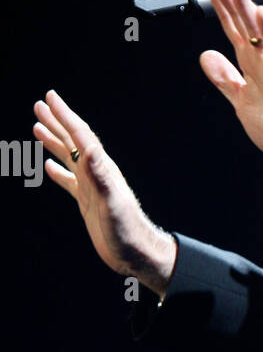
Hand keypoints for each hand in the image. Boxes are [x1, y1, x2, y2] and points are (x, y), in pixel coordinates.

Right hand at [33, 90, 176, 296]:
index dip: (64, 115)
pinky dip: (58, 171)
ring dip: (54, 141)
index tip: (50, 97)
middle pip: (73, 141)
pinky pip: (69, 181)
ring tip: (37, 127)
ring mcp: (91, 187)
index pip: (79, 135)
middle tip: (39, 105)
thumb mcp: (113, 202)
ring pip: (68, 157)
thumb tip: (89, 149)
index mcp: (101, 169)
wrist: (136, 253)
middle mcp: (96, 173)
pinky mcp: (88, 202)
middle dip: (56, 121)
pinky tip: (48, 166)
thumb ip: (102, 176)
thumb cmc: (128, 230)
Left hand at [198, 0, 262, 190]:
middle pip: (241, 21)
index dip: (219, 4)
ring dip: (246, 6)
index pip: (231, 26)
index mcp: (250, 63)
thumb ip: (225, 78)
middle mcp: (261, 59)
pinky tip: (259, 15)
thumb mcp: (240, 99)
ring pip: (258, 31)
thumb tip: (206, 57)